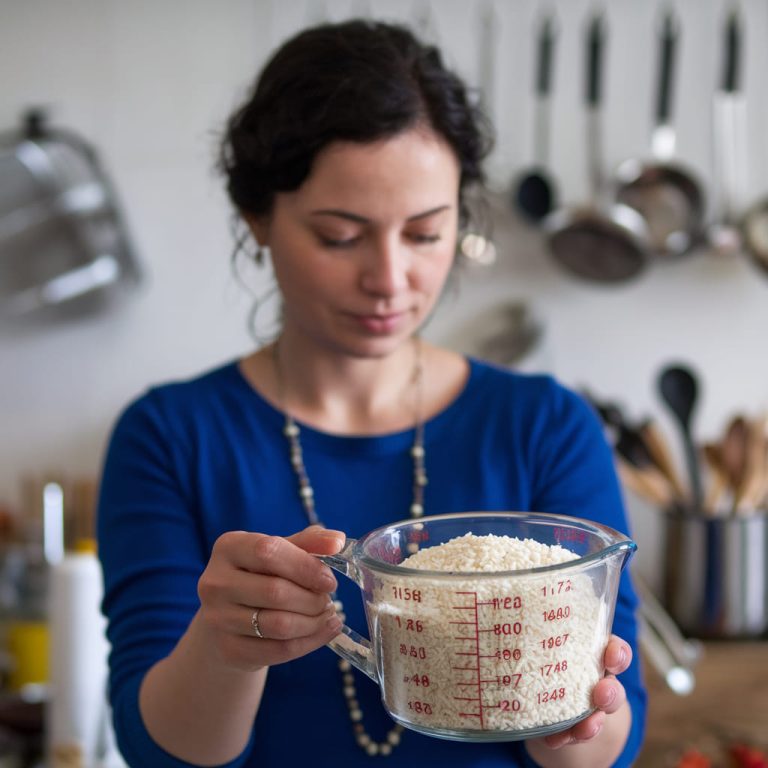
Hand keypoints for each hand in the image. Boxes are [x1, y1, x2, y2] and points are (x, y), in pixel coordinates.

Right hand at [196, 525, 344, 670]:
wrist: (231, 614)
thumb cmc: (262, 573)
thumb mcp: (282, 550)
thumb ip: (310, 542)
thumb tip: (337, 541)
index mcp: (228, 547)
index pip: (268, 552)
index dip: (306, 566)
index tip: (329, 579)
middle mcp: (215, 582)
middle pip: (275, 592)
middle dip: (312, 598)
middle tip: (328, 599)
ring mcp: (218, 619)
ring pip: (279, 625)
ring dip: (314, 621)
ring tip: (327, 613)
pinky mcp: (229, 650)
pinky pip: (279, 651)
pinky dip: (310, 642)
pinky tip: (323, 631)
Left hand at [532, 634, 631, 749]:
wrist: (536, 688)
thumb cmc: (540, 647)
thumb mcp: (541, 631)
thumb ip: (534, 623)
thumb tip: (505, 603)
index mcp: (593, 652)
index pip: (616, 651)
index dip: (618, 654)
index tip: (611, 657)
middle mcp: (595, 681)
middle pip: (613, 689)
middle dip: (611, 693)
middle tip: (601, 695)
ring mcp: (584, 708)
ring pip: (598, 717)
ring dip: (593, 724)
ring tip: (585, 729)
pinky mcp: (569, 727)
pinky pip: (571, 736)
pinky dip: (563, 737)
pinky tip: (554, 739)